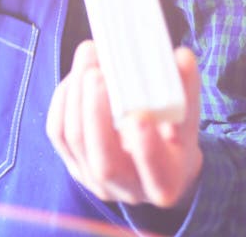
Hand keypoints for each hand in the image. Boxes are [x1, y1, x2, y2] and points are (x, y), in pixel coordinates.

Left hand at [46, 41, 202, 208]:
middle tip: (97, 74)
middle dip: (96, 115)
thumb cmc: (172, 139)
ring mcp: (93, 179)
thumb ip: (186, 93)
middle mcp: (126, 189)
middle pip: (103, 162)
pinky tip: (75, 77)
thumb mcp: (187, 122)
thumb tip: (182, 56)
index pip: (154, 173)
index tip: (140, 116)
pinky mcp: (72, 163)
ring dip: (76, 97)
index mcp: (164, 183)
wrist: (152, 162)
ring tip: (87, 61)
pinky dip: (63, 101)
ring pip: (75, 141)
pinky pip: (58, 133)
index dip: (146, 148)